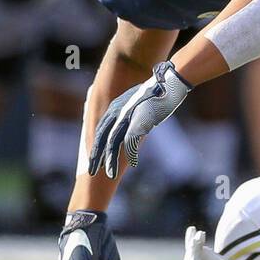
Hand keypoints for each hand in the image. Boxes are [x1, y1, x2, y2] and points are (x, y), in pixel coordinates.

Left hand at [88, 61, 191, 178]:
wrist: (168, 85)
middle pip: (102, 137)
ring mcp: (126, 117)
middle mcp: (117, 112)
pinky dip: (131, 154)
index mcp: (115, 106)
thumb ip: (131, 113)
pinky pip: (130, 143)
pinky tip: (133, 163)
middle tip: (91, 170)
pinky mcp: (138, 123)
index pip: (100, 128)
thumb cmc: (157, 93)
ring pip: (113, 143)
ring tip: (109, 174)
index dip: (96, 144)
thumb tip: (132, 125)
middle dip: (96, 155)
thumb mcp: (138, 102)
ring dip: (110, 160)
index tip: (93, 156)